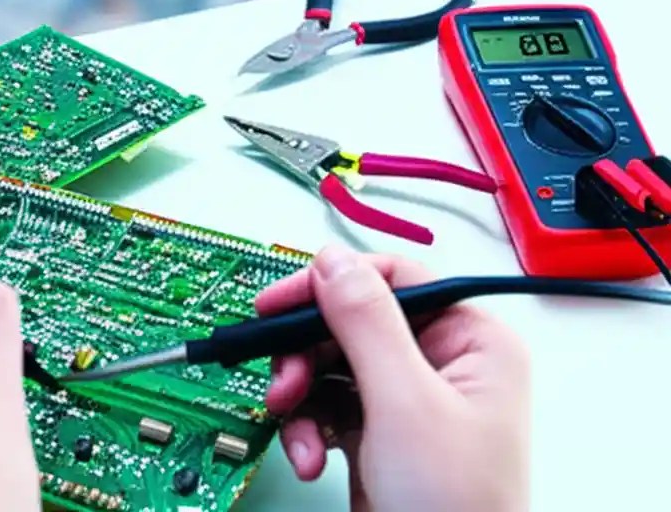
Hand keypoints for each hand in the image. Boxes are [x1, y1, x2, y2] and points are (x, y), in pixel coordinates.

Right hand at [256, 244, 530, 511]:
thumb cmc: (457, 511)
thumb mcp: (405, 404)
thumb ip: (366, 324)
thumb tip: (334, 261)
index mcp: (471, 341)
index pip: (392, 279)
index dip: (330, 286)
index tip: (278, 304)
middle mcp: (442, 364)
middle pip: (348, 323)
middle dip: (305, 354)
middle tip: (279, 377)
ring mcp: (408, 401)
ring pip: (329, 365)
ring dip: (300, 396)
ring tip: (289, 423)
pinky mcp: (379, 434)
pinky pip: (326, 407)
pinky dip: (307, 429)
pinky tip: (307, 456)